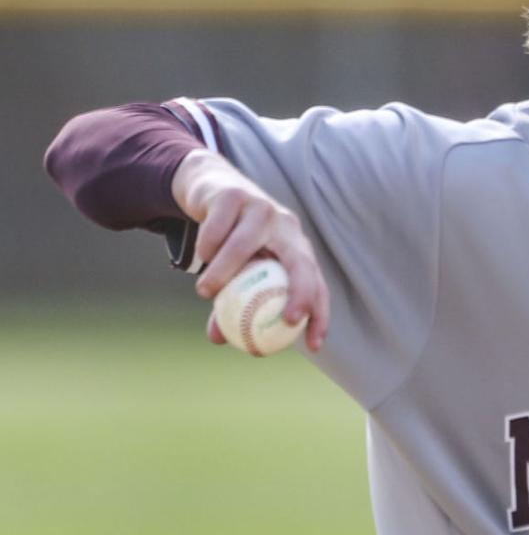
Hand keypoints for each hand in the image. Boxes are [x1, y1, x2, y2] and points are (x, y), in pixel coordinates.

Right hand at [172, 148, 329, 351]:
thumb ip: (229, 301)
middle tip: (286, 321)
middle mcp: (286, 227)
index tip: (315, 345)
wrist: (211, 189)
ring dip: (224, 273)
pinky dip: (207, 248)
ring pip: (245, 245)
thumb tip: (217, 339)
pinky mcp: (234, 196)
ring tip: (205, 293)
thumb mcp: (233, 271)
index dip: (321, 314)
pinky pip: (217, 230)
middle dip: (303, 294)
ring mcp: (263, 209)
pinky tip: (201, 255)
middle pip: (302, 263)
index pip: (317, 284)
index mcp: (295, 247)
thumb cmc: (229, 239)